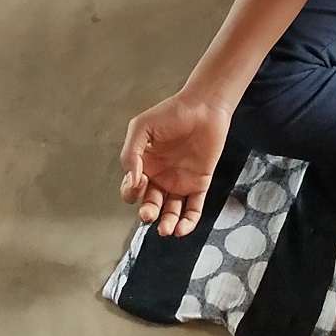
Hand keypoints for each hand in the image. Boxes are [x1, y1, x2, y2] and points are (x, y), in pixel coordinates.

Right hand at [120, 91, 232, 236]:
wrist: (204, 106)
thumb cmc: (171, 112)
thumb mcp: (142, 126)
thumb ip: (131, 152)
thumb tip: (131, 179)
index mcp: (144, 164)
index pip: (132, 188)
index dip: (131, 191)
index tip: (138, 183)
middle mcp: (160, 177)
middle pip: (150, 204)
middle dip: (148, 214)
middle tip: (148, 216)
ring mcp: (180, 182)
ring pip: (171, 212)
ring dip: (167, 224)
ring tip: (165, 230)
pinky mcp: (199, 184)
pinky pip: (193, 209)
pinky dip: (188, 222)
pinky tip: (182, 229)